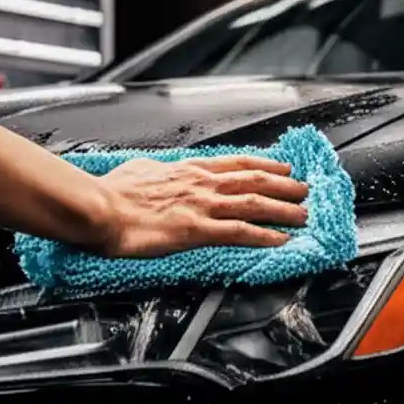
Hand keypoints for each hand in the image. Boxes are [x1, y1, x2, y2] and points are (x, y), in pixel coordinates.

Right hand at [89, 155, 308, 257]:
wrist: (99, 208)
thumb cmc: (111, 192)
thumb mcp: (140, 170)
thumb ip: (158, 171)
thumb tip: (157, 170)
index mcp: (188, 169)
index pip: (236, 163)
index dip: (264, 165)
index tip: (283, 168)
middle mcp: (201, 183)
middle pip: (254, 181)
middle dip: (284, 186)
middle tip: (305, 190)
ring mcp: (202, 206)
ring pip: (255, 204)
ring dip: (283, 210)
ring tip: (304, 215)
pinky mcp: (198, 230)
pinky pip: (241, 232)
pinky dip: (265, 235)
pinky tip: (281, 240)